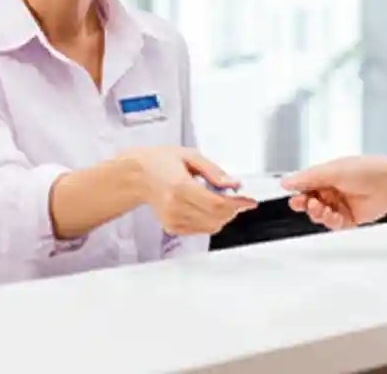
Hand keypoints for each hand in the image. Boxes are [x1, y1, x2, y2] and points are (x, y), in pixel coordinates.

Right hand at [122, 147, 255, 235]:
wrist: (138, 176)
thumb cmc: (161, 162)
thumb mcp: (190, 156)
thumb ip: (214, 172)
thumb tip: (234, 184)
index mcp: (180, 187)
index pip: (216, 203)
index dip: (237, 203)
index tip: (249, 200)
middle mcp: (175, 207)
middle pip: (216, 217)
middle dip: (233, 209)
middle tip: (237, 197)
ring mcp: (173, 220)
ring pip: (211, 226)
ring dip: (223, 216)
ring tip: (220, 199)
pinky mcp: (172, 228)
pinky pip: (202, 230)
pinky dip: (211, 220)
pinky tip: (207, 207)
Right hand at [281, 156, 386, 229]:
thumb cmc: (366, 171)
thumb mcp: (331, 171)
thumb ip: (307, 178)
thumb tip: (284, 182)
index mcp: (329, 174)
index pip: (307, 185)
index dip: (299, 191)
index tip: (294, 196)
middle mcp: (334, 189)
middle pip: (311, 201)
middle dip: (306, 204)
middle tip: (304, 204)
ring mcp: (342, 204)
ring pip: (320, 214)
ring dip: (318, 213)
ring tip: (322, 208)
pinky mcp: (350, 218)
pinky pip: (334, 223)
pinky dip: (331, 221)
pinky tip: (333, 216)